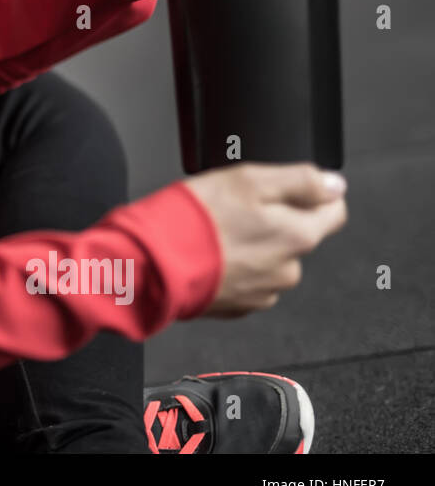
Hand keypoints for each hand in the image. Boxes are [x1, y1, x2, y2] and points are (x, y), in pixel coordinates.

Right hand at [183, 163, 347, 317]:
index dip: (313, 194)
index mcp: (298, 235)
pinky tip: (208, 254)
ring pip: (270, 259)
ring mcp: (263, 292)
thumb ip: (300, 180)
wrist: (151, 265)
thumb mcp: (248, 179)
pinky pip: (246, 280)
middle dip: (273, 221)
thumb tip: (334, 185)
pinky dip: (232, 267)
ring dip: (250, 245)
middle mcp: (288, 270)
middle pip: (297, 236)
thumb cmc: (192, 221)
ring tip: (213, 234)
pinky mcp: (238, 306)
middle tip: (233, 208)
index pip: (334, 212)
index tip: (285, 189)